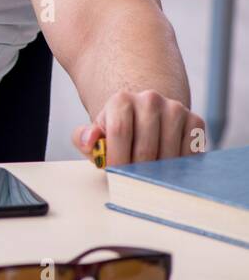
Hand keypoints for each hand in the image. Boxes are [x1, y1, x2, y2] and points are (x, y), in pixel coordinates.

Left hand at [72, 89, 206, 165]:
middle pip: (146, 146)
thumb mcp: (96, 135)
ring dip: (158, 173)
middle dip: (137, 170)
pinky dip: (179, 168)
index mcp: (121, 99)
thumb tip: (90, 139)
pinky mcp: (195, 121)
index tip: (116, 173)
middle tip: (132, 180)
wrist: (143, 118)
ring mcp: (176, 109)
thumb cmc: (117, 133)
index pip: (120, 131)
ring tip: (147, 176)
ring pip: (169, 154)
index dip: (117, 157)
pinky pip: (190, 154)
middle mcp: (151, 99)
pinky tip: (166, 168)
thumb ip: (83, 138)